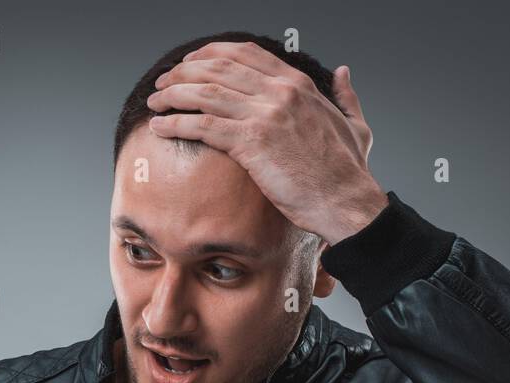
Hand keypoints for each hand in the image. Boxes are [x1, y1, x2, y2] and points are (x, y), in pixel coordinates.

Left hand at [146, 40, 388, 244]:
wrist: (346, 201)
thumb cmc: (348, 172)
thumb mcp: (355, 123)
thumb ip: (345, 95)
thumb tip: (342, 71)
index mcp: (298, 84)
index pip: (245, 53)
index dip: (211, 54)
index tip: (190, 63)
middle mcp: (280, 91)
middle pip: (218, 67)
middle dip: (183, 72)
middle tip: (163, 83)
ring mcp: (265, 114)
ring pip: (205, 92)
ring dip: (173, 95)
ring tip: (154, 103)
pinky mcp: (252, 142)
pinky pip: (203, 125)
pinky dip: (176, 123)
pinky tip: (160, 127)